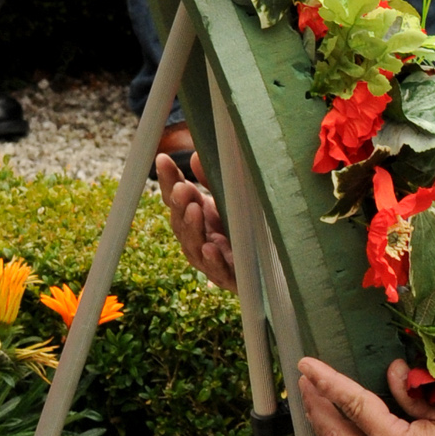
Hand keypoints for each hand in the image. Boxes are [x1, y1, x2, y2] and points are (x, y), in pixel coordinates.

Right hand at [157, 153, 235, 292]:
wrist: (271, 266)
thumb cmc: (247, 229)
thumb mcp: (231, 201)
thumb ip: (214, 180)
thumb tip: (196, 156)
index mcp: (197, 217)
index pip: (177, 198)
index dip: (169, 180)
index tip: (163, 159)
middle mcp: (198, 239)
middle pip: (181, 222)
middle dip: (180, 205)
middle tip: (182, 189)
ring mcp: (211, 260)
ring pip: (194, 246)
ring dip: (192, 228)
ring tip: (194, 210)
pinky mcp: (230, 278)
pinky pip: (218, 271)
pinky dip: (212, 260)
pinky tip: (210, 248)